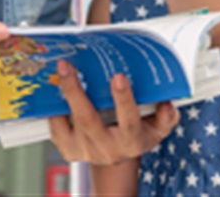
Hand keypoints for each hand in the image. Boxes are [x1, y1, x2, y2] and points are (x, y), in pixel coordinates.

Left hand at [47, 60, 180, 163]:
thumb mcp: (157, 126)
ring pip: (70, 124)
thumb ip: (166, 116)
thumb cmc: (138, 132)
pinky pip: (57, 130)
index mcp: (132, 142)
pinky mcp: (70, 151)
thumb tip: (168, 104)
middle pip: (88, 121)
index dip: (124, 100)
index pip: (129, 122)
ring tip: (58, 71)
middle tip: (68, 66)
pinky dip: (54, 111)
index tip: (118, 76)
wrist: (118, 153)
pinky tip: (52, 90)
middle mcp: (108, 149)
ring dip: (61, 96)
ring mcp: (86, 152)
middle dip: (76, 92)